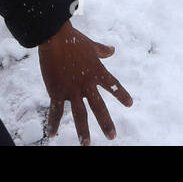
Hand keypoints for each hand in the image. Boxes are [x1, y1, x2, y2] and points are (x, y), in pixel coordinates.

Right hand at [39, 20, 133, 144]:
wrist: (55, 37)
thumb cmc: (73, 39)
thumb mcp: (91, 46)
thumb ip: (102, 51)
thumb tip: (112, 50)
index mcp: (97, 72)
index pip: (113, 86)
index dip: (122, 95)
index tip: (130, 104)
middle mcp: (87, 83)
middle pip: (99, 106)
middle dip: (106, 122)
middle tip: (112, 136)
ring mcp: (72, 89)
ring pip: (80, 113)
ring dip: (83, 130)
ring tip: (86, 144)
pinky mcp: (57, 90)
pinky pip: (56, 111)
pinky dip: (53, 123)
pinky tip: (52, 134)